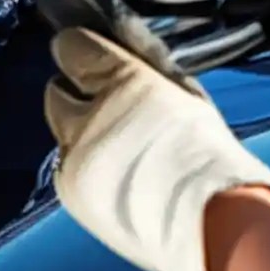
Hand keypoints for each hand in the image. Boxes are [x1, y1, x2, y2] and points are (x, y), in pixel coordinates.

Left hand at [45, 27, 269, 270]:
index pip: (72, 47)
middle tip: (104, 105)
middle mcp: (91, 116)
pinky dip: (81, 166)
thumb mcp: (185, 94)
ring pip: (60, 131)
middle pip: (56, 91)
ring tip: (117, 149)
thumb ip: (146, 68)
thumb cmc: (213, 157)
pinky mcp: (71, 191)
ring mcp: (76, 156)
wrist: (212, 225)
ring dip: (79, 133)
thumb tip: (124, 45)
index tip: (86, 52)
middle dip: (76, 95)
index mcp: (125, 83)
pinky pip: (64, 166)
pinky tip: (113, 176)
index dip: (79, 49)